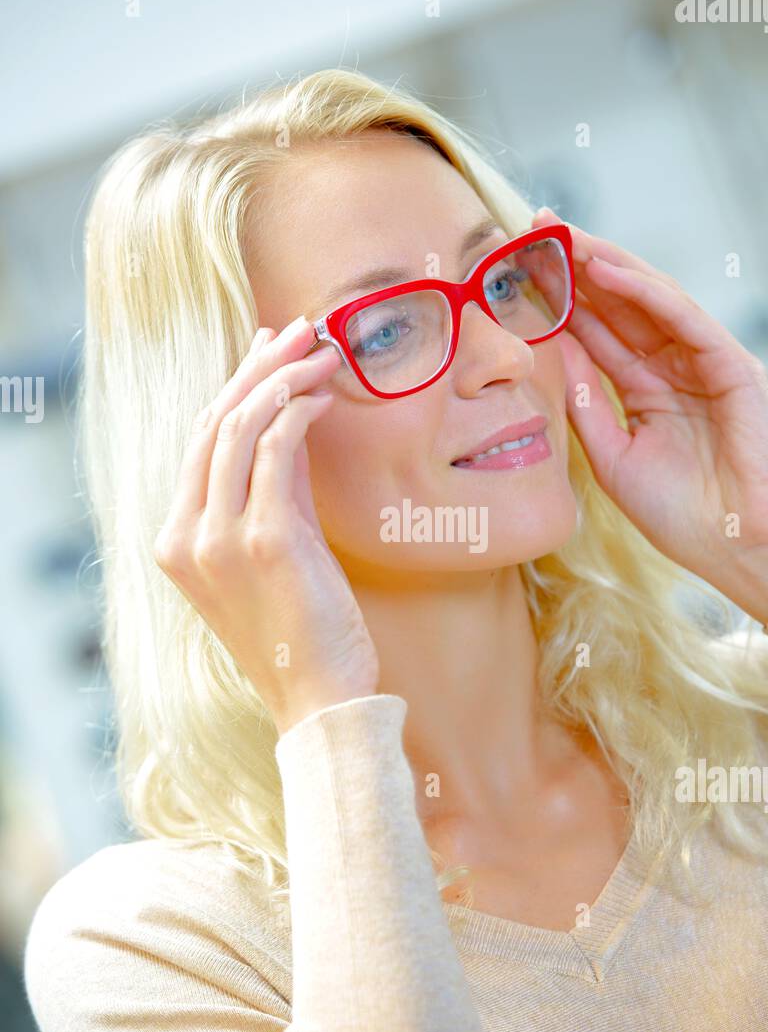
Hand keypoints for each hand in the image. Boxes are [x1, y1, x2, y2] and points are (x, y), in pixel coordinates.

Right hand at [154, 316, 379, 735]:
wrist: (321, 700)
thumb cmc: (306, 629)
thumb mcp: (280, 546)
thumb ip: (277, 485)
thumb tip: (290, 414)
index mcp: (176, 540)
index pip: (200, 440)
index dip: (237, 384)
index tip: (273, 347)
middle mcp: (183, 535)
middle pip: (214, 422)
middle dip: (260, 366)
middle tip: (304, 331)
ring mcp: (216, 538)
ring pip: (239, 426)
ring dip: (283, 378)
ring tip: (324, 353)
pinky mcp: (262, 539)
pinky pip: (276, 450)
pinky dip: (300, 411)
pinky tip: (326, 396)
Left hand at [533, 206, 767, 622]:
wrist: (741, 550)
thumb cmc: (684, 517)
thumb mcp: (614, 459)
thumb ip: (586, 405)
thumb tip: (556, 352)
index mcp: (647, 389)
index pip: (597, 330)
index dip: (560, 297)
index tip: (516, 268)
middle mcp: (674, 367)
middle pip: (619, 303)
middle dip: (577, 264)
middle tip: (532, 227)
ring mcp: (704, 362)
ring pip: (649, 298)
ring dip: (605, 264)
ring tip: (561, 236)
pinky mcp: (731, 365)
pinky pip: (682, 318)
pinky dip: (645, 292)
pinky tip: (606, 271)